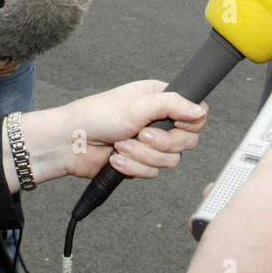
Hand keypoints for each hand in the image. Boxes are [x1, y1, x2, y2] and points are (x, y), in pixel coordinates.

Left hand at [9, 80, 206, 188]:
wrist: (70, 143)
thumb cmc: (96, 115)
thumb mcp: (137, 105)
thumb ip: (172, 105)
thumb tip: (200, 110)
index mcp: (161, 99)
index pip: (196, 113)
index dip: (189, 123)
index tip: (174, 124)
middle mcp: (159, 121)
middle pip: (187, 141)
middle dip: (161, 143)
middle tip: (140, 135)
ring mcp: (151, 144)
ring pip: (171, 160)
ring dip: (142, 155)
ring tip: (120, 146)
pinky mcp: (141, 163)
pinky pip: (153, 173)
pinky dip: (133, 167)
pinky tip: (116, 159)